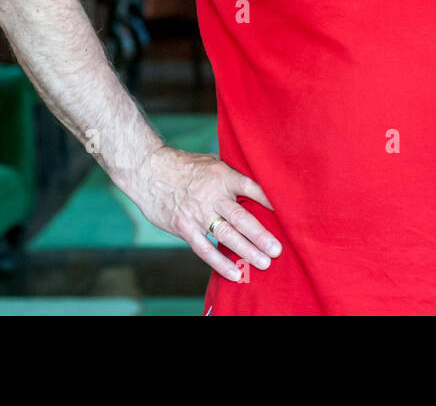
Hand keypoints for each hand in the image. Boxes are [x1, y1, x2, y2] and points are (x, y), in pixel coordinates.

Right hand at [126, 146, 281, 281]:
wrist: (148, 170)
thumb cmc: (184, 165)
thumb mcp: (211, 162)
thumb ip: (232, 174)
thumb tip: (257, 184)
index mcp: (223, 175)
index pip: (252, 188)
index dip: (270, 201)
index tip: (288, 214)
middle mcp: (212, 194)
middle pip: (242, 217)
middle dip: (262, 235)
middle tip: (277, 249)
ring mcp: (198, 212)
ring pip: (226, 235)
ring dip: (247, 251)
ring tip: (264, 262)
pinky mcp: (184, 227)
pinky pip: (205, 249)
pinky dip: (220, 263)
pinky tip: (234, 273)